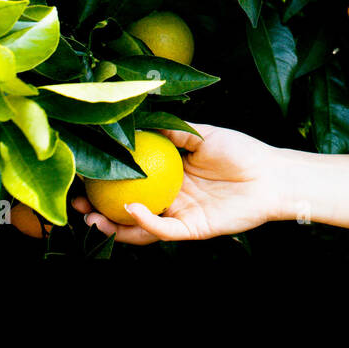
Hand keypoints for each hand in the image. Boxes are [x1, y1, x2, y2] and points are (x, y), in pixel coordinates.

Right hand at [71, 123, 283, 244]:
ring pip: (139, 227)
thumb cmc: (241, 150)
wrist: (272, 175)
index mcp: (170, 173)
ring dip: (113, 226)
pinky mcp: (192, 230)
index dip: (106, 180)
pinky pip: (162, 230)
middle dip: (98, 210)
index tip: (82, 173)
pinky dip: (144, 223)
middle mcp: (171, 196)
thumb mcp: (202, 133)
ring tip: (91, 218)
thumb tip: (138, 118)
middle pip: (126, 208)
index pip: (131, 180)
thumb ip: (172, 129)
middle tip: (76, 203)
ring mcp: (180, 214)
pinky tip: (129, 211)